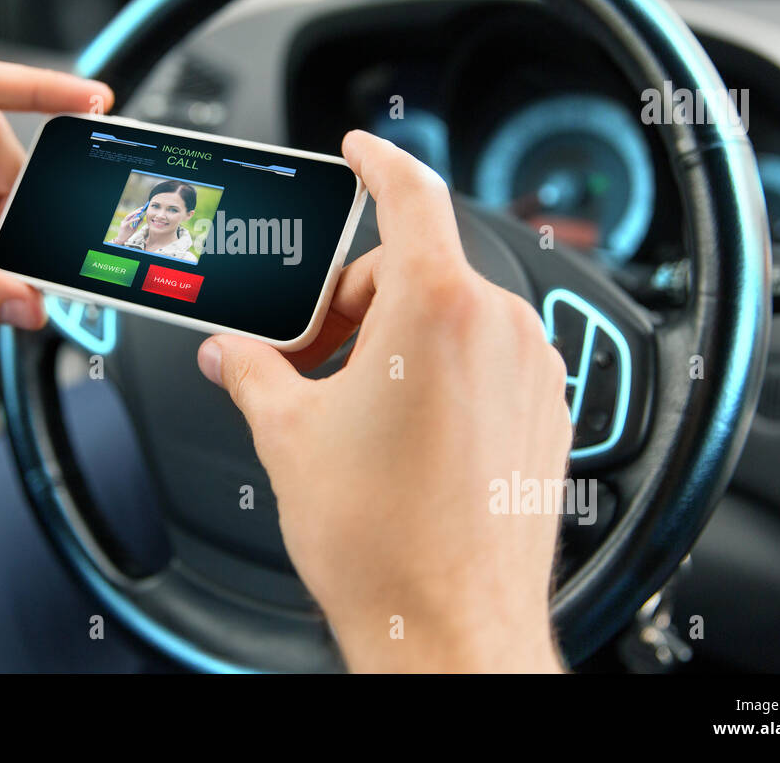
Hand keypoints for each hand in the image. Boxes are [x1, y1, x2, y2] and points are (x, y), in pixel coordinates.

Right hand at [114, 204, 144, 242]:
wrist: (121, 240)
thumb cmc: (127, 234)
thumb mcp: (134, 228)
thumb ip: (137, 224)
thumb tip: (142, 219)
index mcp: (126, 221)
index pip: (131, 215)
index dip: (136, 211)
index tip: (141, 209)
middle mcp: (124, 221)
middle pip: (130, 214)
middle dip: (136, 211)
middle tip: (142, 208)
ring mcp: (123, 223)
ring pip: (129, 216)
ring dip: (135, 213)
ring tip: (140, 212)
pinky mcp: (123, 226)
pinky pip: (129, 222)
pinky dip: (134, 220)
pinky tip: (138, 218)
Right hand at [195, 130, 571, 672]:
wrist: (450, 630)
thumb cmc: (385, 543)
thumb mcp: (291, 437)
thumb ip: (255, 372)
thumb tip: (233, 354)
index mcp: (438, 310)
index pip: (411, 196)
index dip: (379, 161)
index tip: (362, 150)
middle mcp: (498, 329)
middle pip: (415, 270)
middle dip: (354, 300)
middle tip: (308, 355)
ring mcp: (532, 371)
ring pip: (451, 315)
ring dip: (396, 339)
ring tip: (352, 406)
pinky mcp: (547, 411)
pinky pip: (485, 357)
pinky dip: (440, 369)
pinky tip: (402, 427)